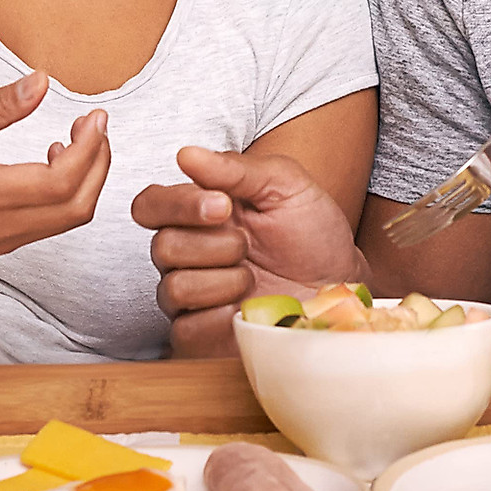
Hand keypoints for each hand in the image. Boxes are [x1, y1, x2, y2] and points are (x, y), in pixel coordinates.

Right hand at [0, 70, 110, 254]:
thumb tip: (43, 82)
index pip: (60, 182)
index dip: (90, 150)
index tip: (95, 118)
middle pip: (78, 206)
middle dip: (99, 163)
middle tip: (96, 125)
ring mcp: (2, 240)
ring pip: (70, 218)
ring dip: (88, 178)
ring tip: (81, 137)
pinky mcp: (3, 241)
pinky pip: (53, 222)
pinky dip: (70, 192)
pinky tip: (57, 158)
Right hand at [131, 147, 363, 357]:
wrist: (339, 286)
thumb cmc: (312, 233)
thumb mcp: (286, 187)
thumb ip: (237, 169)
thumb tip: (186, 155)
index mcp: (197, 213)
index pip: (150, 205)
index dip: (177, 205)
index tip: (224, 207)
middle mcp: (185, 254)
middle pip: (161, 247)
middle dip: (215, 245)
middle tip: (250, 246)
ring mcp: (191, 297)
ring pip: (174, 289)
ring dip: (224, 281)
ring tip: (254, 279)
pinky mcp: (201, 335)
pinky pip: (186, 329)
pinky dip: (220, 317)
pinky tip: (246, 307)